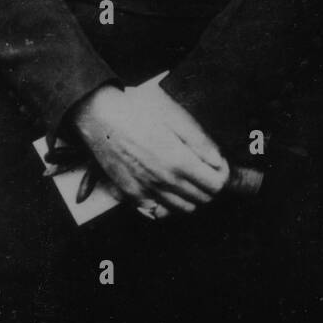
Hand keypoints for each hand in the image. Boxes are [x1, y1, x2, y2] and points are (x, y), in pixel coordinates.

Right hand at [70, 82, 229, 217]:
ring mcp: (146, 191)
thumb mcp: (175, 115)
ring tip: (189, 177)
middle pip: (202, 199)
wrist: (99, 117)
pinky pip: (158, 212)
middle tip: (207, 169)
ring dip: (193, 197)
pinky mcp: (130, 195)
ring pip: (183, 210)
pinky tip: (168, 188)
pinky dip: (169, 205)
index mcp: (178, 161)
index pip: (215, 185)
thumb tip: (219, 161)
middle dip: (210, 186)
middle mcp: (163, 181)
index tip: (220, 164)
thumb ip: (200, 141)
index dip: (222, 175)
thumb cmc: (137, 110)